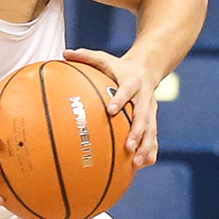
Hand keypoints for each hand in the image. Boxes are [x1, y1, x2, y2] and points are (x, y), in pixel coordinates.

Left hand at [65, 48, 157, 168]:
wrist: (147, 68)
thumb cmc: (119, 66)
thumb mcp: (104, 58)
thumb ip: (86, 56)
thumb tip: (65, 52)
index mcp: (132, 82)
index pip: (126, 91)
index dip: (120, 100)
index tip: (110, 111)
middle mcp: (144, 98)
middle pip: (143, 116)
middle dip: (136, 132)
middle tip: (127, 146)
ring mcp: (151, 111)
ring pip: (151, 131)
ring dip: (145, 147)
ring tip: (136, 163)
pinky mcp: (153, 120)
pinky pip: (154, 137)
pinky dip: (150, 150)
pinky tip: (143, 165)